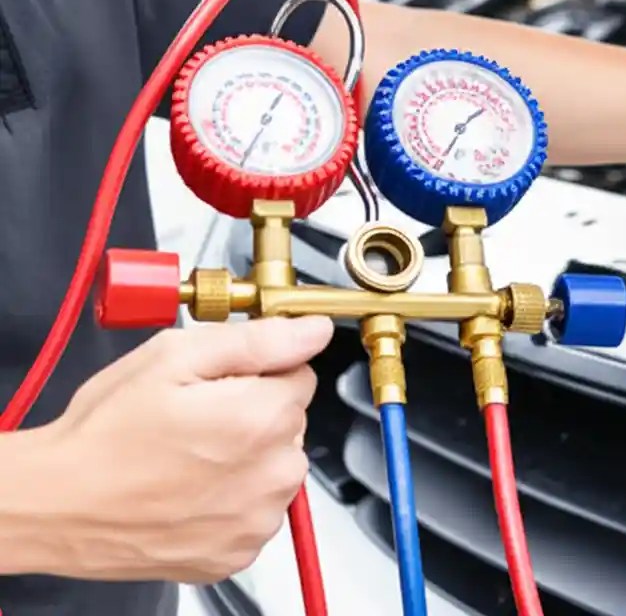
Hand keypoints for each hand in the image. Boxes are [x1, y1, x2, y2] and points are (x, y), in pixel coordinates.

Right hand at [31, 316, 332, 582]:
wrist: (56, 504)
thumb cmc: (103, 435)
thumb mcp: (173, 359)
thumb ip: (257, 341)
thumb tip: (311, 331)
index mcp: (262, 418)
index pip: (301, 374)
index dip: (258, 372)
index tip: (221, 383)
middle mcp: (272, 473)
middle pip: (290, 423)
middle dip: (253, 413)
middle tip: (194, 419)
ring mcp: (257, 518)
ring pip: (276, 468)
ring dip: (246, 459)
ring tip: (186, 457)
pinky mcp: (238, 551)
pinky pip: (255, 511)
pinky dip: (231, 500)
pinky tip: (189, 490)